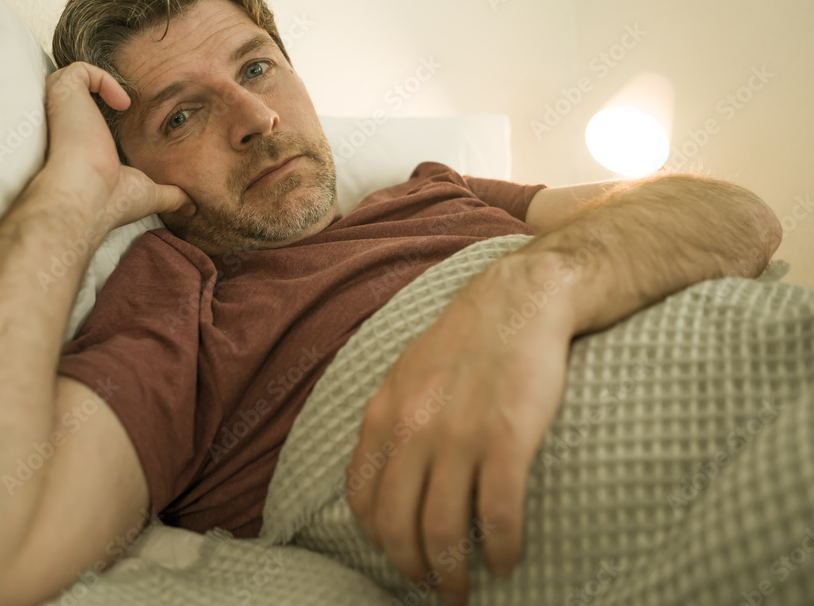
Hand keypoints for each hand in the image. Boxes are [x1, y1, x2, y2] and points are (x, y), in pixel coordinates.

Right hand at [35, 61, 194, 229]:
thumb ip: (170, 195)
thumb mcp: (148, 193)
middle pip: (88, 94)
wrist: (88, 195)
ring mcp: (63, 106)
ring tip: (129, 104)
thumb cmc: (111, 199)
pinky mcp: (62, 91)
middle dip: (117, 92)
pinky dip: (104, 79)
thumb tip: (193, 205)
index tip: (144, 120)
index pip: (98, 118)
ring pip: (80, 77)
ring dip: (108, 83)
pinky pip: (81, 70)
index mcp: (83, 143)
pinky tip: (123, 103)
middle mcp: (69, 123)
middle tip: (140, 105)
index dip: (121, 116)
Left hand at [345, 252, 576, 604]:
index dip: (377, 539)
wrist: (516, 302)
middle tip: (431, 586)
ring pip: (444, 530)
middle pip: (398, 526)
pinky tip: (507, 562)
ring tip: (462, 591)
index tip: (398, 555)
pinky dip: (502, 550)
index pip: (362, 498)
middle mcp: (413, 429)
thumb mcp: (405, 375)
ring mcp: (459, 435)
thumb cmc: (462, 342)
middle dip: (412, 569)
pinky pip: (499, 515)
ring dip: (452, 575)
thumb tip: (379, 477)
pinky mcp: (508, 438)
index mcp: (384, 414)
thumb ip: (389, 424)